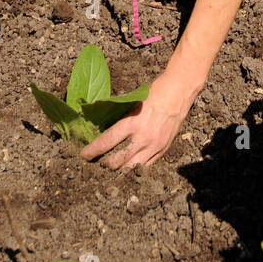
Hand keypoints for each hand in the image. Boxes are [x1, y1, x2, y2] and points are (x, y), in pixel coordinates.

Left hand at [80, 73, 194, 169]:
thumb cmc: (154, 93)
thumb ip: (122, 119)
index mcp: (133, 122)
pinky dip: (134, 167)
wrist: (179, 93)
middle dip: (103, 164)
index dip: (92, 151)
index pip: (107, 142)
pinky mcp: (163, 150)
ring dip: (118, 168)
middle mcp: (143, 137)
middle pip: (117, 161)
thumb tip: (103, 128)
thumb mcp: (133, 103)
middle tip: (97, 161)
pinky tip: (129, 164)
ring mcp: (154, 146)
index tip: (84, 155)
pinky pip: (145, 166)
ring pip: (131, 168)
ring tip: (111, 165)